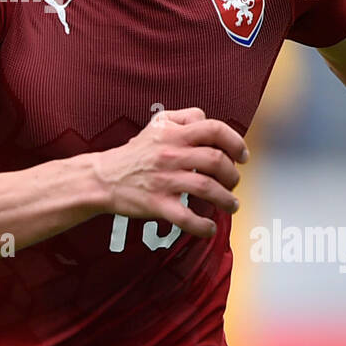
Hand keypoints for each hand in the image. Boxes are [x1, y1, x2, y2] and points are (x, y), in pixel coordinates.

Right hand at [90, 106, 247, 238]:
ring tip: (231, 205)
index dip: (235, 141)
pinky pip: (185, 217)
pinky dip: (202, 226)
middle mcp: (170, 154)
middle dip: (232, 174)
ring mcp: (164, 179)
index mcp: (172, 133)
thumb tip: (208, 122)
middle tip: (233, 182)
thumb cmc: (134, 153)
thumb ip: (184, 117)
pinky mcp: (156, 203)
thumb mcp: (156, 125)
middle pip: (215, 159)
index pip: (213, 128)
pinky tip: (209, 228)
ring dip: (226, 199)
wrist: (102, 178)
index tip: (243, 156)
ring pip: (206, 187)